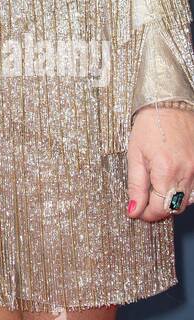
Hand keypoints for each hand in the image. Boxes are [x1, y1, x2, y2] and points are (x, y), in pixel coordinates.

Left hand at [126, 105, 193, 221]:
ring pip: (187, 201)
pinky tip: (172, 180)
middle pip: (175, 208)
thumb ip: (135, 186)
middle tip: (145, 200)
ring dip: (172, 200)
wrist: (170, 105)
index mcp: (166, 171)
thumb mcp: (135, 155)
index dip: (146, 214)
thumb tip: (134, 210)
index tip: (137, 211)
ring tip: (158, 187)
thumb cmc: (150, 125)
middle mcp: (186, 173)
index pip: (159, 209)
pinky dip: (183, 190)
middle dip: (159, 209)